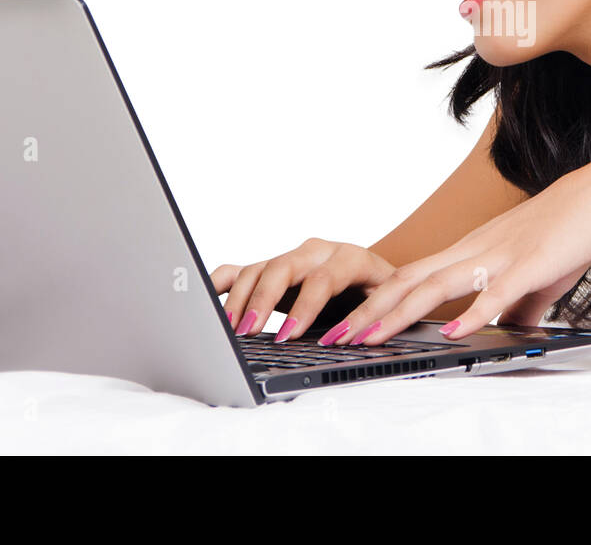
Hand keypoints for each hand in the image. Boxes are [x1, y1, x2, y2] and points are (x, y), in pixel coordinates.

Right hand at [211, 239, 395, 340]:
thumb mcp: (387, 306)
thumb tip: (349, 339)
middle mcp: (318, 251)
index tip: (288, 335)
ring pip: (260, 268)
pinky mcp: (273, 267)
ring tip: (231, 327)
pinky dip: (220, 283)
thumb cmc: (384, 296)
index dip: (305, 307)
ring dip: (241, 298)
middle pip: (283, 266)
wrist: (381, 278)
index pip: (322, 278)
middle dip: (264, 300)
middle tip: (248, 331)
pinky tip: (202, 298)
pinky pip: (241, 270)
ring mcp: (293, 257)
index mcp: (350, 258)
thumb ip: (369, 318)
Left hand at [319, 154, 590, 346]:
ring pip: (437, 285)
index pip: (409, 276)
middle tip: (333, 333)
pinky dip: (471, 312)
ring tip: (369, 336)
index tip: (346, 321)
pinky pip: (495, 291)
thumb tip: (506, 329)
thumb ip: (513, 303)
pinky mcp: (529, 264)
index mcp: (470, 250)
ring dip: (398, 313)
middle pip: (408, 281)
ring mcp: (498, 255)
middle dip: (368, 311)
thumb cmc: (568, 232)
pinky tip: (452, 330)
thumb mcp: (531, 274)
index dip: (374, 300)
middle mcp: (474, 250)